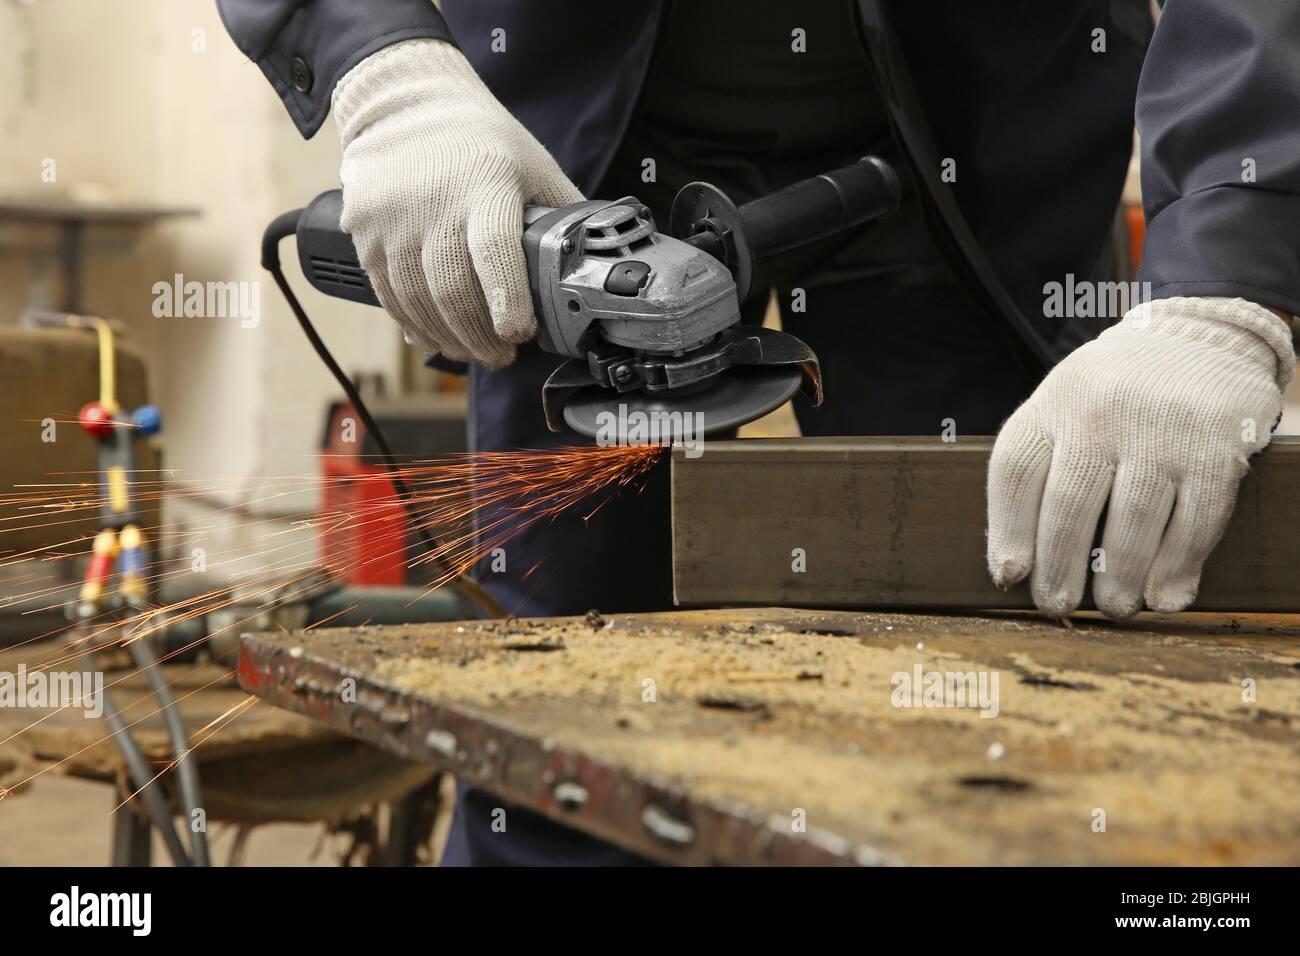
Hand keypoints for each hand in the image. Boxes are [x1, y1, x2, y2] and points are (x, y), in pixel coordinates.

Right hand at [332, 39, 582, 366]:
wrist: (404, 103)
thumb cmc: (481, 141)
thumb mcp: (533, 166)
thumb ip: (561, 215)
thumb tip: (594, 262)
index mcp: (486, 185)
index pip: (494, 251)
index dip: (507, 299)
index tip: (518, 335)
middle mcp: (433, 204)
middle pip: (453, 290)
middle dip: (480, 336)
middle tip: (501, 356)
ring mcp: (393, 220)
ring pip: (418, 300)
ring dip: (448, 338)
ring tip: (472, 353)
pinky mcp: (364, 232)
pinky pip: (387, 294)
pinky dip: (413, 325)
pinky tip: (434, 339)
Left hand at [987, 297, 1293, 617]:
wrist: (1200, 337)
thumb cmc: (1114, 394)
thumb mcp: (1062, 408)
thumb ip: (1037, 470)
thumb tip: (1012, 569)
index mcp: (1053, 404)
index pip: (1016, 472)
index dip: (1009, 532)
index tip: (1009, 577)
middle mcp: (1100, 412)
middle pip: (1069, 504)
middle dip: (1060, 567)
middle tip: (1057, 606)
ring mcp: (1160, 429)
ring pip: (1132, 520)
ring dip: (1120, 577)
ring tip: (1112, 608)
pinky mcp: (1215, 446)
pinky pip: (1194, 520)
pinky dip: (1178, 566)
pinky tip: (1165, 596)